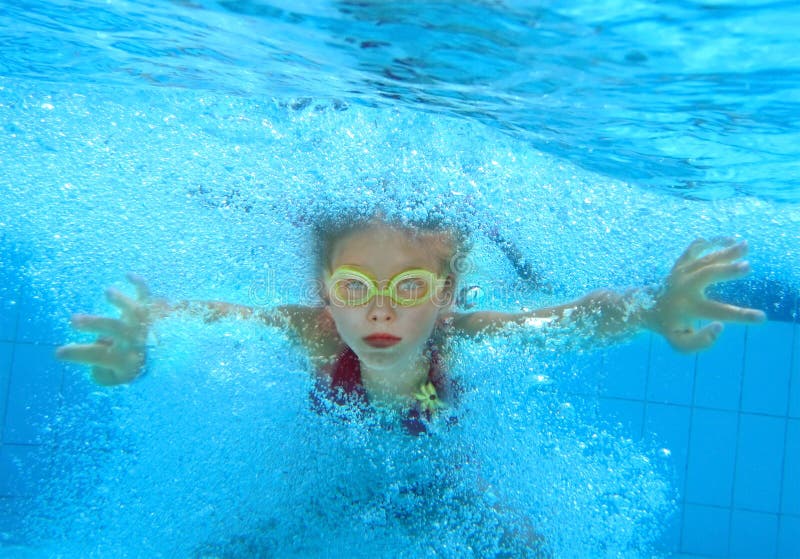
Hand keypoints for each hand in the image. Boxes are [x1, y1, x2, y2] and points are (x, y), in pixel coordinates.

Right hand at [56, 273, 161, 384]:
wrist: (165, 357)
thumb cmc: (128, 366)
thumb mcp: (113, 378)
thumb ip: (101, 374)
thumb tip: (94, 364)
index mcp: (123, 360)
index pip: (99, 356)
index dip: (79, 354)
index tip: (58, 352)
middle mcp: (135, 341)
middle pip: (117, 330)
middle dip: (96, 324)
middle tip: (74, 320)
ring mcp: (143, 324)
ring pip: (135, 311)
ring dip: (122, 301)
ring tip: (108, 292)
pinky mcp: (147, 310)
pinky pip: (147, 296)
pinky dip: (140, 285)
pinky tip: (128, 275)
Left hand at [646, 238, 765, 351]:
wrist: (645, 307)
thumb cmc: (669, 327)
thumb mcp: (680, 342)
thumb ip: (699, 342)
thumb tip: (720, 328)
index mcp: (686, 308)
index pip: (717, 312)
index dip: (740, 316)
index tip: (762, 317)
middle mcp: (683, 287)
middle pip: (706, 275)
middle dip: (726, 271)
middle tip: (747, 267)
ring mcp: (680, 272)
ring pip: (704, 258)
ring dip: (726, 251)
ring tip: (746, 245)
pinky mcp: (681, 263)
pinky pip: (696, 248)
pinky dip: (713, 242)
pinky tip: (730, 239)